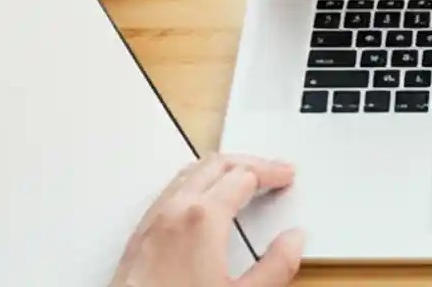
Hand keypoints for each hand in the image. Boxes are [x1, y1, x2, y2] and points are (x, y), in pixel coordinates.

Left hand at [109, 154, 303, 286]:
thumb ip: (276, 267)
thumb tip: (292, 241)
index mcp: (203, 218)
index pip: (244, 175)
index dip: (271, 172)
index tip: (286, 176)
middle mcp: (174, 210)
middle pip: (216, 164)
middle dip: (249, 163)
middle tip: (272, 172)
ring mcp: (152, 222)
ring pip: (190, 174)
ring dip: (220, 171)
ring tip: (242, 181)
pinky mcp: (139, 237)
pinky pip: (171, 192)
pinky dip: (196, 185)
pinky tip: (204, 204)